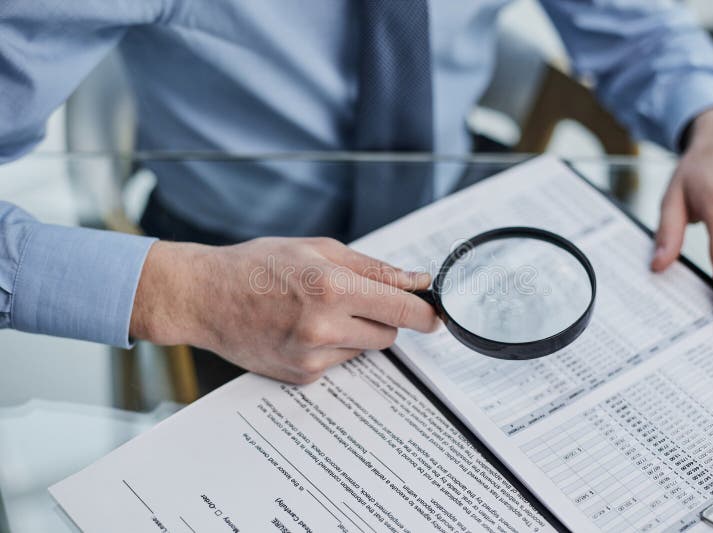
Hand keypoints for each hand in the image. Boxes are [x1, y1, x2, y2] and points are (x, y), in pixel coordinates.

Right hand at [131, 237, 437, 383]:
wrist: (206, 297)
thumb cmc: (259, 266)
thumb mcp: (318, 251)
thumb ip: (373, 268)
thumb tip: (416, 281)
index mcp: (332, 289)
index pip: (402, 309)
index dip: (427, 313)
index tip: (437, 315)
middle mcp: (324, 328)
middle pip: (389, 332)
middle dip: (383, 315)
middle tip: (354, 297)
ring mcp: (311, 357)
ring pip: (365, 348)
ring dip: (356, 330)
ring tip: (318, 311)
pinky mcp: (301, 376)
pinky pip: (340, 361)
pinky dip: (333, 346)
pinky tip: (302, 329)